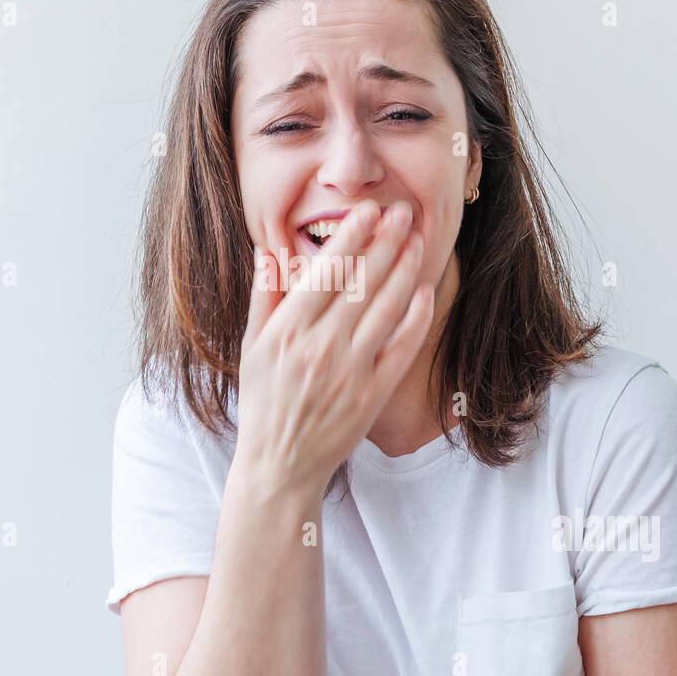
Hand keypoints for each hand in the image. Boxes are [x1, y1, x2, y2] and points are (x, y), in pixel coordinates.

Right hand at [234, 200, 434, 493]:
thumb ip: (264, 297)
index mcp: (288, 330)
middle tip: (405, 211)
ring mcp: (349, 370)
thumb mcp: (251, 347)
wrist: (280, 465)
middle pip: (361, 282)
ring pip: (384, 308)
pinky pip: (400, 348)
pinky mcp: (372, 394)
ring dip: (404, 270)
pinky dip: (414, 319)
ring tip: (418, 240)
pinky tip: (425, 293)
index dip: (351, 237)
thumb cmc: (264, 402)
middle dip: (386, 241)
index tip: (368, 210)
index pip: (325, 272)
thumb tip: (269, 251)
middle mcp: (320, 346)